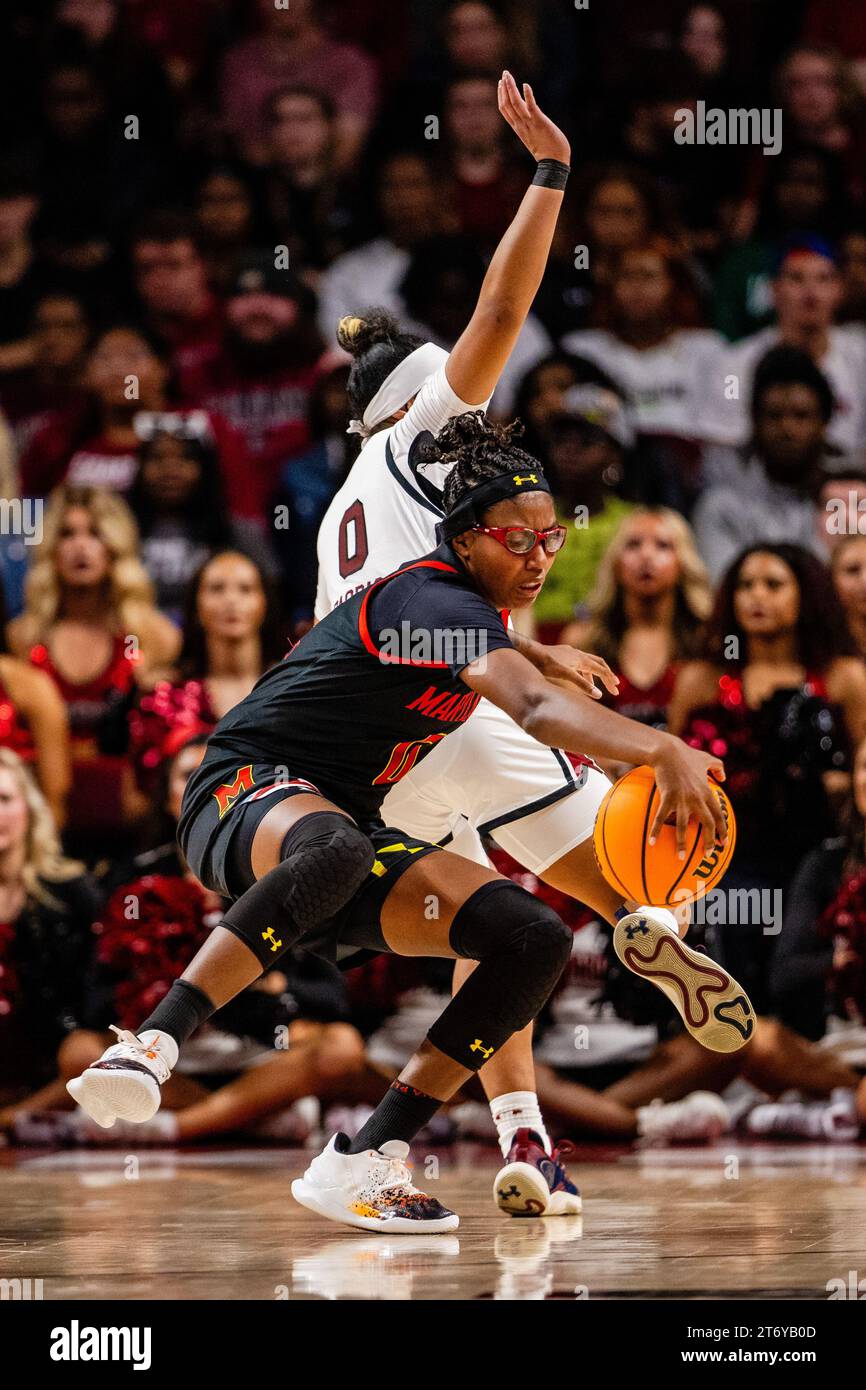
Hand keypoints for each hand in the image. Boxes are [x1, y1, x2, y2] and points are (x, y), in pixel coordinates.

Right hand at [498, 70, 570, 163]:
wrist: (554, 163)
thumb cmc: (547, 151)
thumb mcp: (534, 135)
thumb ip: (530, 124)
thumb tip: (530, 114)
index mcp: (518, 128)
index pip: (505, 110)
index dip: (501, 96)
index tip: (501, 83)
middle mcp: (521, 125)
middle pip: (507, 104)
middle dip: (505, 87)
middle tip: (504, 73)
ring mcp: (529, 123)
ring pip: (515, 104)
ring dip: (511, 88)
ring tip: (508, 75)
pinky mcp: (540, 122)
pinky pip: (531, 107)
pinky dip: (528, 96)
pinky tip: (526, 85)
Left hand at [536, 643, 619, 699]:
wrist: (531, 652)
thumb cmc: (547, 664)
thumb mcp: (566, 675)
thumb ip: (582, 684)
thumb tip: (599, 695)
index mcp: (582, 659)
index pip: (601, 670)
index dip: (610, 680)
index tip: (616, 691)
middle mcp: (579, 653)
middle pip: (599, 663)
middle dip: (607, 675)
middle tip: (614, 686)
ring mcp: (571, 653)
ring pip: (588, 663)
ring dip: (595, 674)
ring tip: (597, 685)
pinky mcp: (564, 654)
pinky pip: (579, 662)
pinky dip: (584, 671)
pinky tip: (579, 676)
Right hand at [651, 738, 726, 857]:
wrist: (667, 751)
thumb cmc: (686, 754)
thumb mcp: (706, 757)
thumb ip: (717, 767)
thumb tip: (724, 777)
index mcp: (707, 792)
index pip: (718, 815)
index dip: (722, 830)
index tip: (723, 843)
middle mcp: (697, 798)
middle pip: (707, 824)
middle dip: (709, 841)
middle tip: (708, 855)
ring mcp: (682, 799)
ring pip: (685, 826)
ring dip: (683, 844)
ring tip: (681, 858)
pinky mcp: (667, 797)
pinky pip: (662, 818)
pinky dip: (657, 831)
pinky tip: (652, 842)